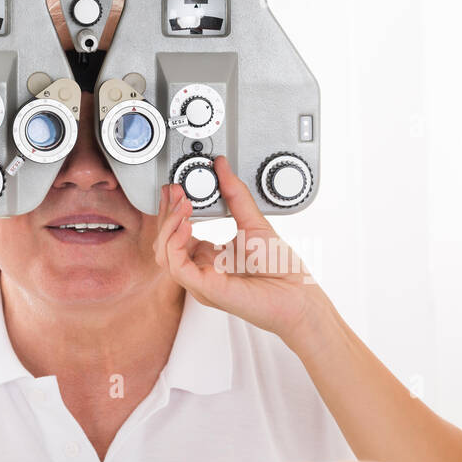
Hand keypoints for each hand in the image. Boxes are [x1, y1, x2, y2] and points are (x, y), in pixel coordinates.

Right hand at [153, 155, 319, 344]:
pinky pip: (175, 265)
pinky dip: (175, 242)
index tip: (176, 189)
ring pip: (164, 253)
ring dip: (168, 224)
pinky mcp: (205, 287)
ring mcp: (200, 280)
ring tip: (183, 205)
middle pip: (165, 241)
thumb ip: (235, 193)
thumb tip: (222, 167)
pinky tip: (187, 224)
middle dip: (166, 212)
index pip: (177, 233)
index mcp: (210, 256)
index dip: (173, 210)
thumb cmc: (280, 270)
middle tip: (175, 191)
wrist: (297, 295)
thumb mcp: (253, 221)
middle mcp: (202, 269)